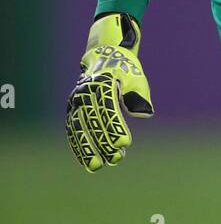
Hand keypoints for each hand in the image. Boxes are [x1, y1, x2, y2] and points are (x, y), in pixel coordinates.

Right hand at [66, 13, 153, 171]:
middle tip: (116, 159)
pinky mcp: (73, 109)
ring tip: (97, 166)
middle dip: (103, 141)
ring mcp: (76, 101)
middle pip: (92, 120)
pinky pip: (73, 129)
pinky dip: (78, 145)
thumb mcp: (136, 77)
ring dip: (86, 148)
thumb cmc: (126, 70)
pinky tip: (86, 161)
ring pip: (78, 127)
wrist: (105, 56)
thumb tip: (144, 113)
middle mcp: (85, 92)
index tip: (125, 142)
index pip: (108, 108)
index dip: (116, 126)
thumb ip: (139, 94)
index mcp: (103, 82)